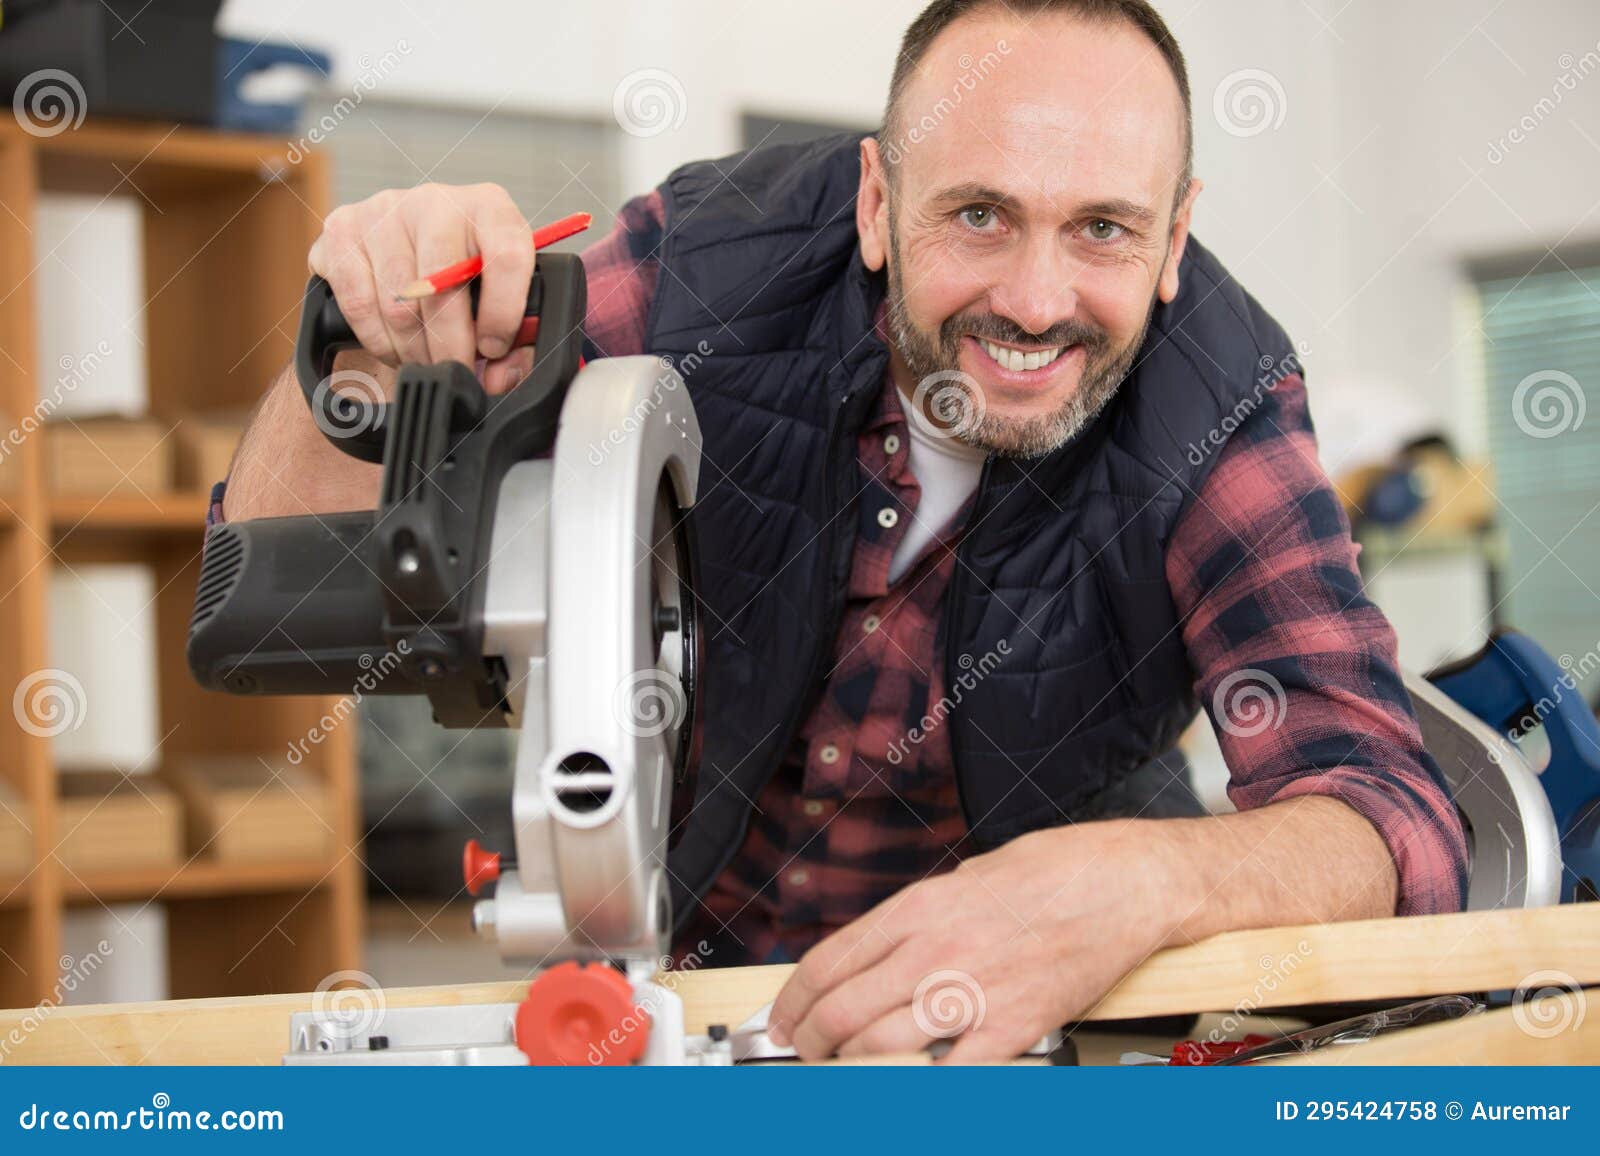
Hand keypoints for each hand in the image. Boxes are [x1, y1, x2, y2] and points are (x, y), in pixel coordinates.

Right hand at [306, 182, 536, 393]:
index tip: (493, 348)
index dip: (502, 315)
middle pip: (442, 287)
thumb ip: (516, 339)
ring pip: (398, 305)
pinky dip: (377, 340)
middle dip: (450, 347)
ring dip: (413, 350)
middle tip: (455, 370)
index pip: (506, 256)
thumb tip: (502, 377)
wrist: (408, 242)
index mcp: (489, 208)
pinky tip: (394, 346)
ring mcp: (385, 211)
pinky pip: (358, 305)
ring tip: (425, 360)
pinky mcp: (342, 229)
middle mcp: (436, 201)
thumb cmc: (465, 272)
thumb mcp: (503, 295)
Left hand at [766, 821, 1189, 1062]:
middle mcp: (932, 949)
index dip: (793, 1000)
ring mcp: (970, 992)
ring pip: (878, 1045)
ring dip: (848, 1065)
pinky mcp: (1010, 1028)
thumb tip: (878, 955)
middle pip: (841, 1009)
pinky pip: (946, 1073)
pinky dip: (917, 1084)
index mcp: (917, 907)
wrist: (1122, 883)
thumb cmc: (1054, 872)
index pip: (828, 962)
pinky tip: (903, 1085)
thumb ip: (917, 919)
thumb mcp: (963, 877)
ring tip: (841, 1070)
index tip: (784, 1019)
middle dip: (810, 1039)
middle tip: (803, 1050)